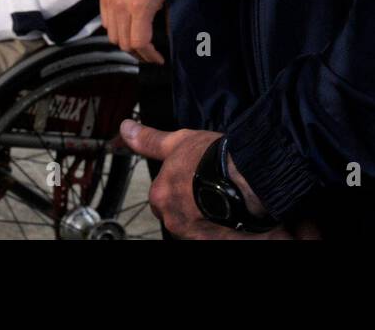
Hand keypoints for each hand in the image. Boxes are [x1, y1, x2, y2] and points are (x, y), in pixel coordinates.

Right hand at [100, 0, 164, 63]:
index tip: (160, 59)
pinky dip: (115, 30)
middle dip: (139, 53)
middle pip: (124, 43)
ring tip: (138, 42)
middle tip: (150, 53)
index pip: (139, 43)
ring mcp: (109, 1)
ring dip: (125, 42)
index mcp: (139, 7)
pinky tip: (127, 27)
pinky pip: (105, 22)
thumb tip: (169, 42)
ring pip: (112, 35)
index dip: (150, 55)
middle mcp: (120, 7)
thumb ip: (166, 21)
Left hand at [119, 120, 319, 239]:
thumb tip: (126, 129)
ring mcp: (197, 237)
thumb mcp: (178, 141)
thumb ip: (149, 140)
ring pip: (200, 229)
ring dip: (212, 219)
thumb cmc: (214, 157)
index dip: (181, 187)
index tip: (195, 179)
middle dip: (195, 206)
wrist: (248, 177)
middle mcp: (175, 222)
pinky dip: (228, 231)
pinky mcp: (220, 245)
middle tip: (214, 188)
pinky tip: (240, 216)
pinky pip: (221, 239)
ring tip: (230, 201)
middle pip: (181, 216)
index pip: (163, 198)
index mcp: (161, 197)